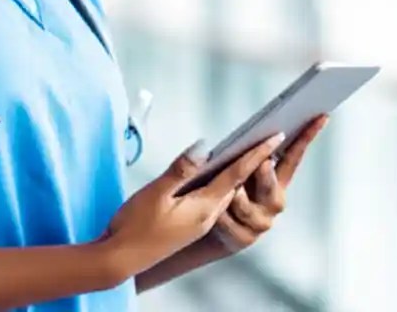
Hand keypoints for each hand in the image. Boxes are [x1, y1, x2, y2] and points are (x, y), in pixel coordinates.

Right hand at [100, 132, 285, 279]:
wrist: (121, 258)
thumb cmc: (135, 225)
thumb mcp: (156, 193)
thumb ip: (182, 170)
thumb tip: (204, 146)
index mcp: (203, 207)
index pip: (236, 175)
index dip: (256, 155)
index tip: (275, 138)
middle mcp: (207, 216)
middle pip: (237, 185)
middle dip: (254, 163)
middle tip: (268, 140)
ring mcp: (199, 223)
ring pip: (226, 194)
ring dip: (238, 175)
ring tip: (249, 154)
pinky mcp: (190, 226)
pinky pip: (213, 201)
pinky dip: (222, 185)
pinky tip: (216, 177)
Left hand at [205, 115, 328, 256]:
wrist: (206, 232)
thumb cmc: (220, 192)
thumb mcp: (233, 171)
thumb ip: (245, 158)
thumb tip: (251, 140)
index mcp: (275, 179)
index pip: (293, 155)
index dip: (307, 136)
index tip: (321, 115)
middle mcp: (273, 200)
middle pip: (271, 183)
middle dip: (264, 173)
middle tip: (261, 163)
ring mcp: (261, 221)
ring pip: (246, 205)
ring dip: (232, 196)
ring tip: (223, 190)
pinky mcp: (244, 239)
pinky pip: (228, 221)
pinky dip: (218, 215)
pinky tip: (211, 214)